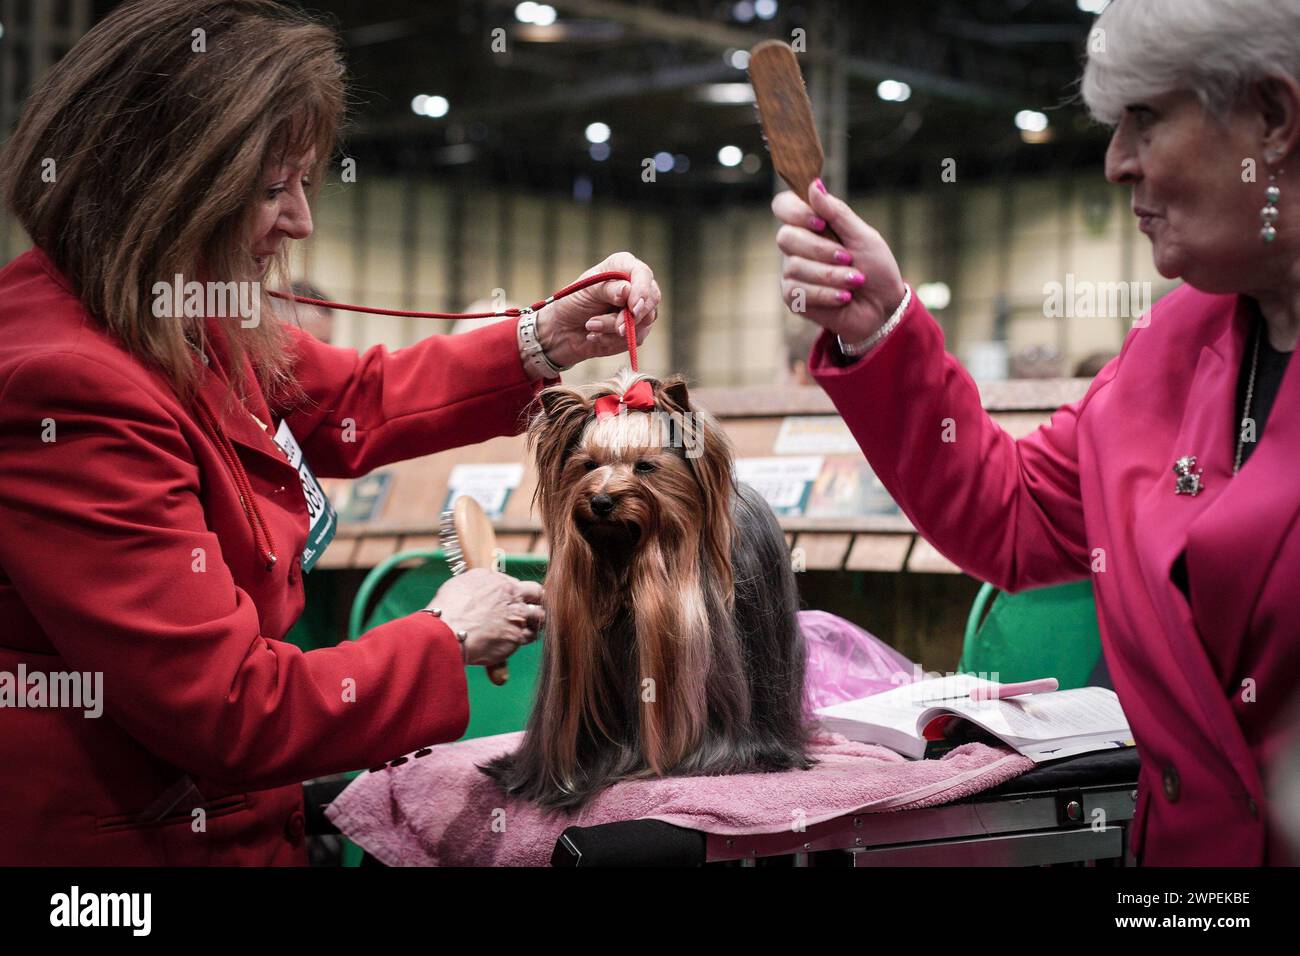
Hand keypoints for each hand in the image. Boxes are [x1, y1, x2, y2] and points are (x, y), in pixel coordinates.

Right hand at [425, 567, 543, 666]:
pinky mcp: (516, 637)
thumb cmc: (448, 608)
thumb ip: (483, 584)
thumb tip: (488, 587)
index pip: (522, 584)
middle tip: (535, 607)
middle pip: (539, 594)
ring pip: (540, 616)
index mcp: (500, 581)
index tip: (518, 599)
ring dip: (535, 620)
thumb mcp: (464, 583)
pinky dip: (527, 637)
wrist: (447, 631)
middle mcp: (513, 596)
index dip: (521, 592)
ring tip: (529, 625)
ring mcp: (518, 616)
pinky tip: (519, 638)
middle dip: (538, 600)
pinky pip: (531, 636)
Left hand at [532, 251, 661, 370]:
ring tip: (590, 326)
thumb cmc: (573, 303)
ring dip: (613, 329)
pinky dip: (611, 340)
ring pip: (642, 323)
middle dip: (631, 317)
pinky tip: (595, 336)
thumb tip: (627, 291)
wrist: (564, 330)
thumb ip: (608, 288)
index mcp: (624, 267)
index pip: (643, 275)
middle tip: (616, 328)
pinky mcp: (637, 331)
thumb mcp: (586, 290)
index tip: (633, 308)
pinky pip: (633, 339)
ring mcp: (639, 309)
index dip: (642, 291)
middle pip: (652, 299)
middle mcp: (636, 286)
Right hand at [772, 181, 906, 344]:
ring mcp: (792, 272)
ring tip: (854, 282)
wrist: (882, 306)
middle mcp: (797, 246)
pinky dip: (826, 294)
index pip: (783, 206)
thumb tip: (814, 184)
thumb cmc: (875, 268)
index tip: (820, 222)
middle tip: (848, 258)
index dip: (795, 211)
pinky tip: (844, 297)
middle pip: (786, 237)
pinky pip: (798, 291)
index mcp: (811, 225)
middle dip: (821, 250)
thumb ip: (838, 213)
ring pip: (795, 267)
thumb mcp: (863, 236)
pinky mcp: (793, 298)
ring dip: (831, 276)